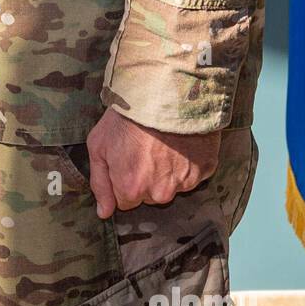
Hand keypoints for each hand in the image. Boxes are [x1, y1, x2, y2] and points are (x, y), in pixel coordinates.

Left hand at [86, 108, 220, 218]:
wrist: (163, 93)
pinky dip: (186, 162)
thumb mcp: (99, 145)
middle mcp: (160, 192)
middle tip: (143, 148)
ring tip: (161, 143)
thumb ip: (99, 183)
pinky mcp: (205, 170)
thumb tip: (104, 212)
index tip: (125, 159)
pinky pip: (192, 174)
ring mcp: (185, 182)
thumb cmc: (127, 118)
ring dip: (166, 170)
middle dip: (145, 177)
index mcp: (132, 189)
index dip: (123, 179)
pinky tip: (179, 143)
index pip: (125, 201)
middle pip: (149, 195)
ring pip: (171, 186)